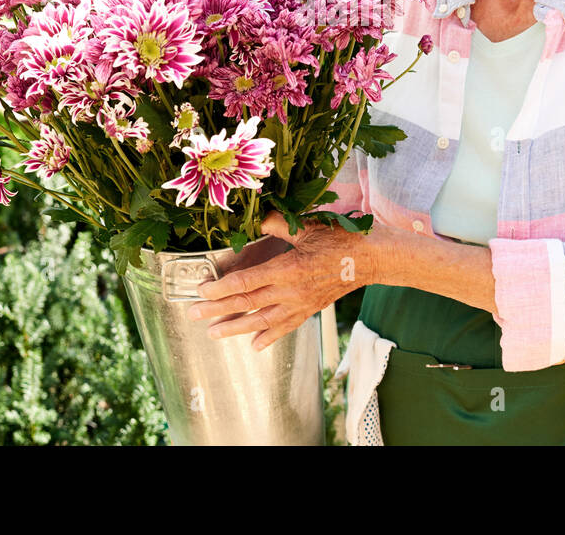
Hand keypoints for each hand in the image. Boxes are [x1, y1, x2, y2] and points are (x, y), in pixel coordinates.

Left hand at [186, 209, 371, 351]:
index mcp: (288, 268)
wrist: (371, 260)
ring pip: (262, 321)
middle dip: (218, 311)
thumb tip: (257, 219)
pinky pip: (285, 327)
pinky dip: (268, 338)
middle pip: (247, 304)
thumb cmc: (342, 239)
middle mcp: (291, 291)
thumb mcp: (309, 226)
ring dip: (235, 328)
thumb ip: (279, 224)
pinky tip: (254, 346)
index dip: (221, 288)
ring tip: (214, 334)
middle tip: (194, 315)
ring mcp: (300, 304)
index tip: (202, 291)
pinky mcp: (309, 310)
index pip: (246, 282)